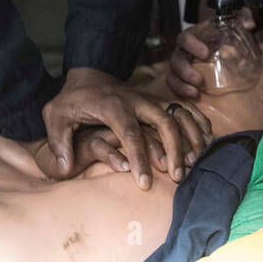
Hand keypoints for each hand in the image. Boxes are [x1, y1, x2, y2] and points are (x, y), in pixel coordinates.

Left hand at [42, 68, 213, 189]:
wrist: (89, 76)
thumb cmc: (72, 100)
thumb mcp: (56, 115)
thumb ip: (59, 141)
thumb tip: (64, 169)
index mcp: (113, 106)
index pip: (131, 134)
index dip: (139, 159)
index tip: (144, 184)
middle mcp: (137, 100)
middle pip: (164, 122)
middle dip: (174, 149)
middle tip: (178, 176)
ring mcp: (151, 98)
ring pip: (179, 114)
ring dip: (190, 137)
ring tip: (195, 163)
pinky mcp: (159, 100)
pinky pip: (185, 109)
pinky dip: (198, 123)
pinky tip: (206, 142)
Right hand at [166, 6, 255, 98]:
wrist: (223, 48)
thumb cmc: (225, 35)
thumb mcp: (234, 25)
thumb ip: (242, 19)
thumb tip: (250, 24)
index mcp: (194, 36)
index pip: (185, 38)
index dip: (192, 45)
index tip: (206, 53)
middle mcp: (184, 51)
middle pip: (176, 59)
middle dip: (185, 70)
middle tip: (200, 80)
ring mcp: (181, 65)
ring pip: (172, 74)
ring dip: (181, 84)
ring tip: (195, 92)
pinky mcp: (181, 78)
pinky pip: (174, 85)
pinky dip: (181, 91)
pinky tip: (193, 96)